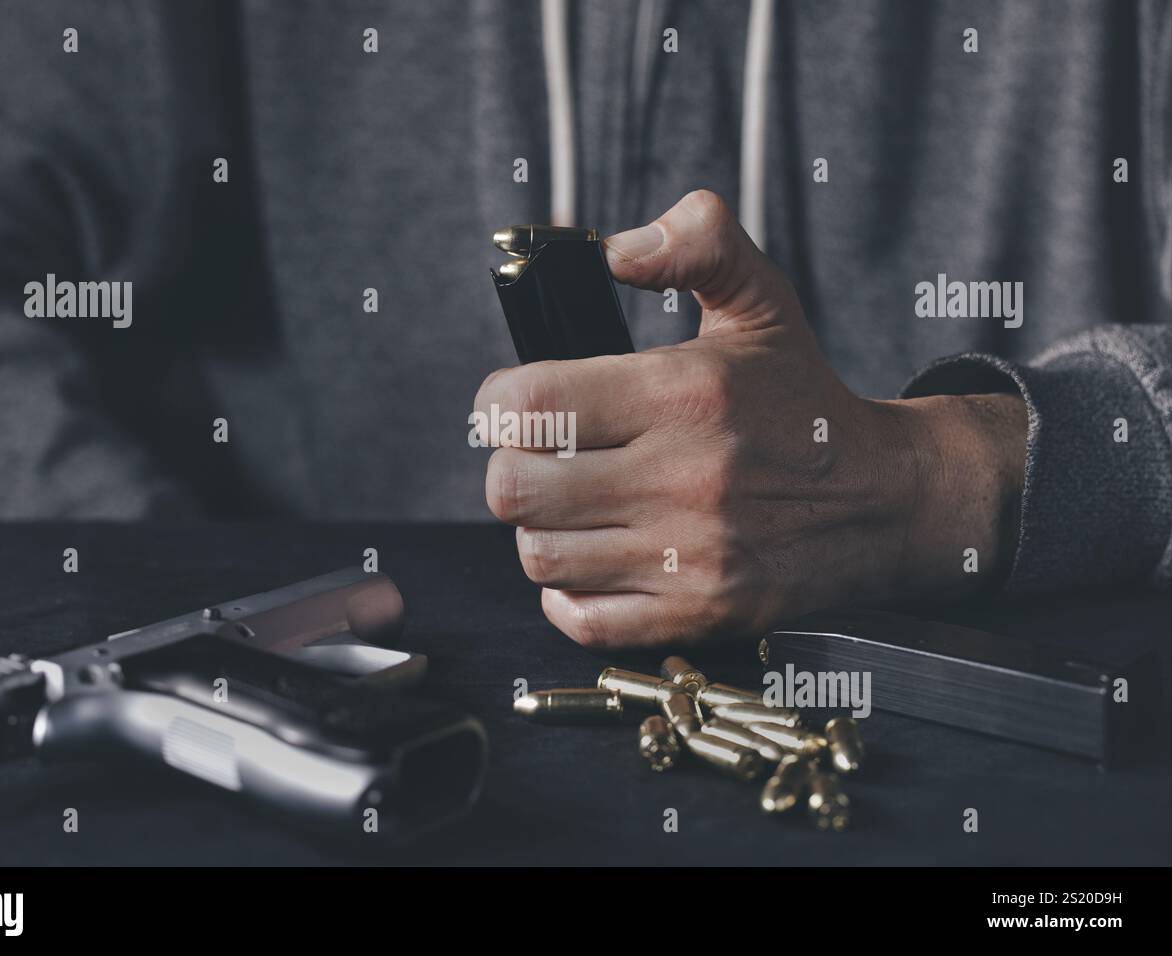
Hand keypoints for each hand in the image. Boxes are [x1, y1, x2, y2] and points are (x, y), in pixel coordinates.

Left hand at [474, 190, 1026, 648]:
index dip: (495, 405)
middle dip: (512, 467)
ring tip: (572, 507)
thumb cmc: (801, 400)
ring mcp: (692, 554)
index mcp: (685, 393)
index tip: (511, 406)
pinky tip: (594, 558)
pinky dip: (569, 593)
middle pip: (516, 488)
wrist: (882, 499)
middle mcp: (686, 477)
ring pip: (540, 555)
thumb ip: (696, 243)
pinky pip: (583, 619)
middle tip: (540, 457)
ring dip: (541, 529)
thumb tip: (617, 249)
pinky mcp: (699, 612)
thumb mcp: (759, 301)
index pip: (527, 406)